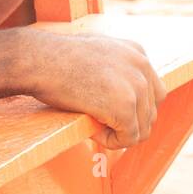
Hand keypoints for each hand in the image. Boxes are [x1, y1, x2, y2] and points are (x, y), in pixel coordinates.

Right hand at [19, 30, 167, 148]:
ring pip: (142, 128)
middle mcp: (141, 66)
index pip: (154, 92)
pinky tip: (92, 128)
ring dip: (119, 133)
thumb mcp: (96, 53)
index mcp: (137, 52)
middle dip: (128, 123)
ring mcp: (135, 85)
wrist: (39, 59)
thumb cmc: (57, 59)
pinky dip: (111, 141)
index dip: (135, 109)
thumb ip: (116, 69)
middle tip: (100, 121)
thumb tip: (121, 96)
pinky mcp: (125, 106)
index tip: (110, 112)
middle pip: (151, 112)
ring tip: (93, 123)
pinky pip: (129, 138)